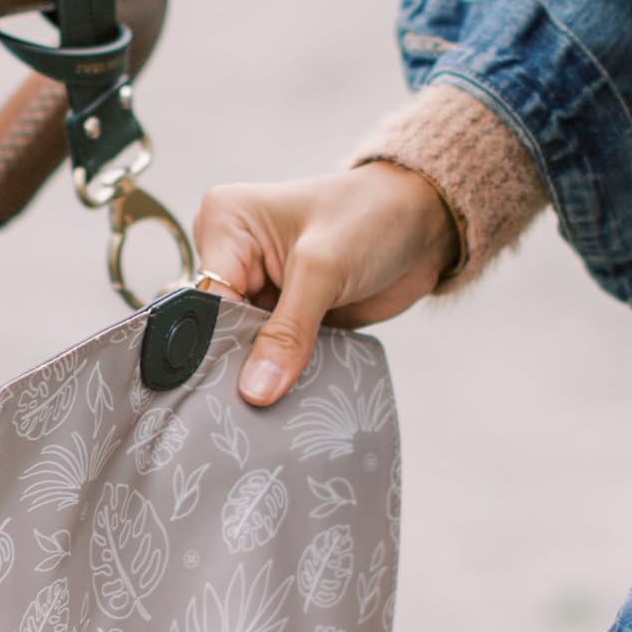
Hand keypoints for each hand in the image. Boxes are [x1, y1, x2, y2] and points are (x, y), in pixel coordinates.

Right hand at [193, 162, 454, 405]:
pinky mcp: (285, 315)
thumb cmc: (373, 217)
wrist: (426, 221)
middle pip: (219, 328)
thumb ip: (288, 331)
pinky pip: (274, 355)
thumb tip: (255, 391)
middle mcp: (233, 256)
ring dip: (263, 374)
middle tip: (247, 412)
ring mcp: (260, 288)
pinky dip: (283, 374)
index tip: (227, 395)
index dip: (217, 347)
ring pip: (245, 348)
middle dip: (238, 366)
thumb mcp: (325, 268)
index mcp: (225, 225)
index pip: (205, 300)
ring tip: (267, 413)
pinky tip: (287, 400)